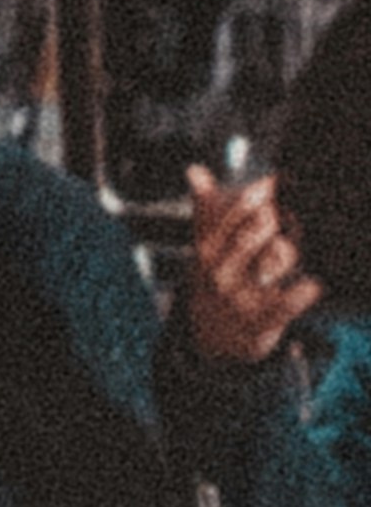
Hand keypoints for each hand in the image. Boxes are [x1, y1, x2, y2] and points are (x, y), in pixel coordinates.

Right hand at [183, 158, 321, 366]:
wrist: (212, 335)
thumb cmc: (218, 277)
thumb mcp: (207, 244)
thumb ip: (205, 206)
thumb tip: (194, 171)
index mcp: (207, 248)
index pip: (233, 210)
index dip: (259, 194)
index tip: (275, 185)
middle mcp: (221, 271)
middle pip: (258, 228)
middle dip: (279, 217)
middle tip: (291, 216)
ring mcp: (241, 297)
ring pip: (277, 258)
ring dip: (291, 246)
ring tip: (293, 242)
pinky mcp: (263, 321)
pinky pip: (289, 302)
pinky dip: (304, 291)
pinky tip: (312, 283)